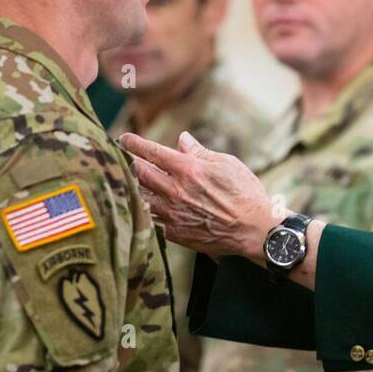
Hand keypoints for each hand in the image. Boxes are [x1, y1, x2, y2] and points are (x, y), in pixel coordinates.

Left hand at [119, 131, 282, 257]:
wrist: (254, 230)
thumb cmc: (245, 193)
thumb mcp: (226, 164)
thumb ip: (199, 152)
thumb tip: (182, 139)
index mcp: (188, 170)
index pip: (152, 153)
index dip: (134, 144)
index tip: (124, 139)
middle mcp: (175, 191)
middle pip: (138, 173)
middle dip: (126, 162)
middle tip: (118, 157)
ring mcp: (172, 213)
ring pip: (140, 196)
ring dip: (130, 186)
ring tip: (124, 179)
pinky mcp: (174, 232)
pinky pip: (151, 218)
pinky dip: (143, 208)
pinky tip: (139, 204)